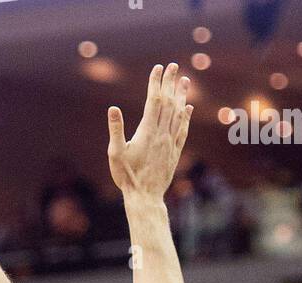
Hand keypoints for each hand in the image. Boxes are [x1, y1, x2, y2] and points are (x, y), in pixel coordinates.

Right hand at [107, 63, 192, 200]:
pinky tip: (188, 108)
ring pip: (178, 114)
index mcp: (147, 132)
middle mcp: (161, 134)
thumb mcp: (115, 154)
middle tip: (173, 66)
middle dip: (170, 83)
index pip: (154, 100)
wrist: (145, 197)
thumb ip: (116, 130)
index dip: (156, 82)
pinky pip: (183, 131)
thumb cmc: (127, 177)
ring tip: (184, 80)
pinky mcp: (174, 153)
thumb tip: (113, 109)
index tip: (158, 67)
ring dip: (181, 96)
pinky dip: (186, 117)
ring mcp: (170, 143)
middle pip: (168, 103)